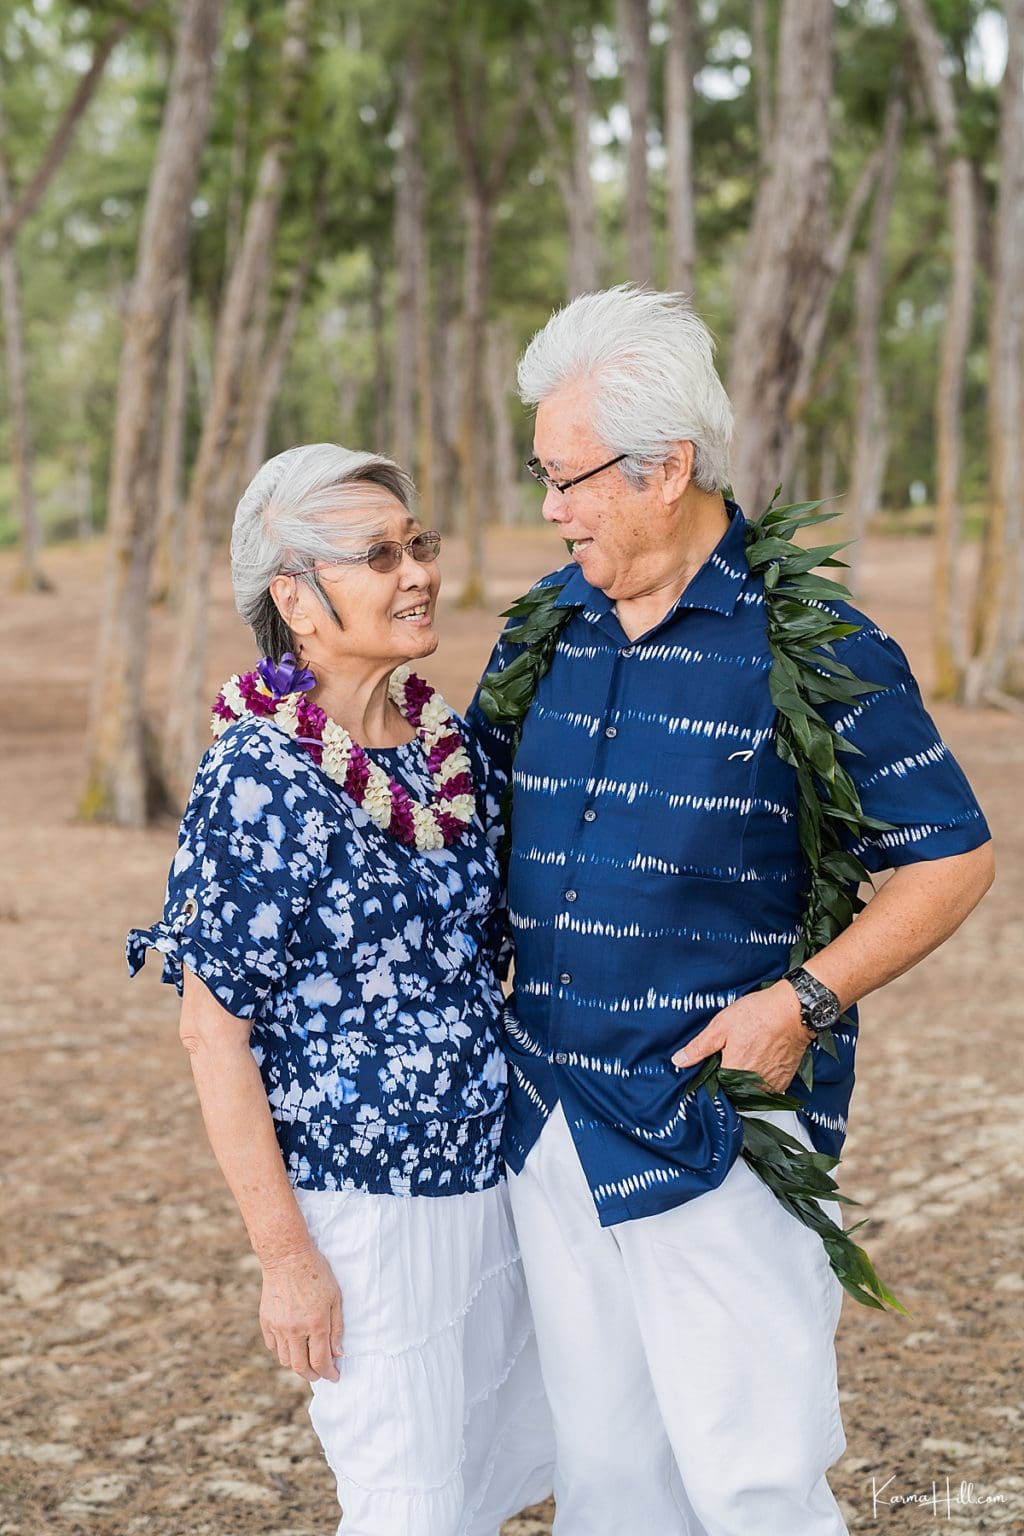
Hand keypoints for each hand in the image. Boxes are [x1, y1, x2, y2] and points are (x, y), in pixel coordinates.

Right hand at [259, 1245, 343, 1382]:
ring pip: (285, 1360)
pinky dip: (283, 1349)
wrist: (287, 1256)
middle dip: (312, 1375)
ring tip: (306, 1356)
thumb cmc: (316, 1273)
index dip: (329, 1374)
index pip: (321, 1362)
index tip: (334, 1376)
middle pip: (300, 1367)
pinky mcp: (266, 1321)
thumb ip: (337, 1328)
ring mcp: (278, 1327)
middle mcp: (295, 1330)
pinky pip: (273, 1345)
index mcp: (316, 1324)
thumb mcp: (335, 1297)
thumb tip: (337, 1354)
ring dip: (297, 1363)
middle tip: (320, 1373)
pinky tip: (292, 1342)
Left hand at [671, 981, 808, 1092]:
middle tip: (732, 1057)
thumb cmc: (759, 1015)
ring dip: (744, 1082)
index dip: (711, 1078)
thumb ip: (699, 1047)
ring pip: (749, 1093)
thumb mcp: (721, 1026)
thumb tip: (678, 1061)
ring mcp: (770, 1086)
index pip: (714, 1089)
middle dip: (727, 1080)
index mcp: (732, 1073)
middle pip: (732, 1093)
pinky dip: (761, 1081)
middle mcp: (751, 1085)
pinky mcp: (783, 1082)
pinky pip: (766, 1090)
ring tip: (747, 1057)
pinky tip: (760, 1061)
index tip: (714, 1066)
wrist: (794, 1011)